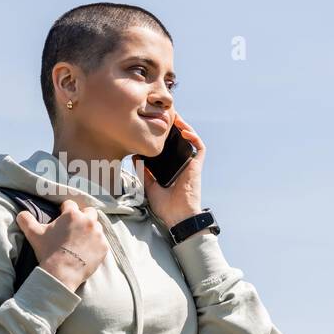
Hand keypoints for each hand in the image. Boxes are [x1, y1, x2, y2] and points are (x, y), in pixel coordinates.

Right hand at [16, 197, 108, 288]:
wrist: (61, 274)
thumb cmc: (48, 252)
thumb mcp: (33, 234)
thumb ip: (26, 220)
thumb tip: (21, 214)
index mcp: (72, 214)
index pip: (70, 204)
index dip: (64, 210)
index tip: (62, 218)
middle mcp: (88, 221)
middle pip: (89, 211)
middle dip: (83, 216)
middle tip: (75, 228)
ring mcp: (98, 234)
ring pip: (97, 226)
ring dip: (91, 230)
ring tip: (81, 241)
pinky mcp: (104, 247)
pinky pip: (102, 241)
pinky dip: (96, 245)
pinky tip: (87, 251)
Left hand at [134, 113, 204, 229]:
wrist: (178, 217)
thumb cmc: (165, 206)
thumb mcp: (149, 186)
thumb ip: (143, 171)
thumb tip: (135, 156)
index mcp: (170, 167)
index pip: (167, 147)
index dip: (163, 136)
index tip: (154, 126)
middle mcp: (181, 163)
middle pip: (179, 140)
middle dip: (173, 127)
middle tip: (163, 115)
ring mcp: (190, 164)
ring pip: (190, 139)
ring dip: (184, 126)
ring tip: (174, 116)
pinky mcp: (197, 166)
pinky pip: (199, 148)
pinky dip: (193, 137)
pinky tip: (184, 130)